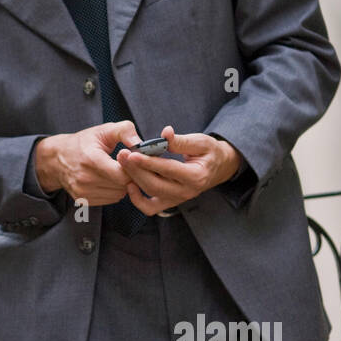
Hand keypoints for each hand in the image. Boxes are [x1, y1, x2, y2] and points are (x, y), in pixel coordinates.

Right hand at [35, 121, 141, 206]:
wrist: (57, 158)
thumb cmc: (84, 143)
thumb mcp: (103, 130)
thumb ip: (125, 131)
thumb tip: (140, 145)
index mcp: (91, 159)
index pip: (123, 174)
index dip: (133, 167)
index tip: (133, 160)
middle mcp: (85, 178)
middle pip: (122, 185)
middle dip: (130, 176)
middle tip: (129, 166)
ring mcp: (83, 191)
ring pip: (119, 194)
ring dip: (123, 184)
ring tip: (118, 171)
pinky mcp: (83, 200)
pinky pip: (111, 200)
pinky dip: (115, 191)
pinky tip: (110, 179)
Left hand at [114, 126, 241, 216]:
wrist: (218, 167)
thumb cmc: (209, 152)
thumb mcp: (200, 142)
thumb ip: (181, 141)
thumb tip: (165, 133)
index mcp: (196, 176)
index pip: (168, 170)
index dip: (149, 162)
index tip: (133, 153)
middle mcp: (186, 192)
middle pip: (155, 184)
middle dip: (136, 170)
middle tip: (122, 154)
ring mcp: (177, 199)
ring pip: (150, 193)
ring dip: (134, 178)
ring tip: (123, 161)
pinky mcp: (170, 202)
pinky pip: (150, 208)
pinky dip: (137, 200)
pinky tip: (129, 184)